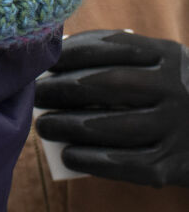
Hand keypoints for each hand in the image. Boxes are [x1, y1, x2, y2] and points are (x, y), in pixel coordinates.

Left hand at [34, 30, 188, 186]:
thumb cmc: (172, 96)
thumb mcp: (162, 68)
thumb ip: (121, 57)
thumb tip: (57, 55)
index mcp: (171, 57)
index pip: (112, 46)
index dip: (71, 53)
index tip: (44, 62)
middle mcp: (177, 89)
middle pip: (105, 84)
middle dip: (61, 89)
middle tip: (37, 96)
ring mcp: (178, 128)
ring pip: (109, 126)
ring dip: (67, 126)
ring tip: (44, 126)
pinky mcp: (174, 164)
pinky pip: (123, 164)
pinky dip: (89, 160)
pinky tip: (69, 155)